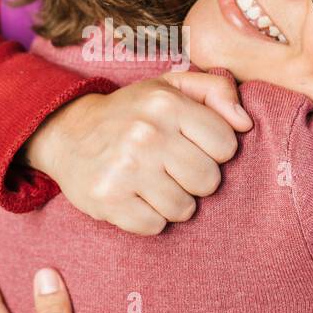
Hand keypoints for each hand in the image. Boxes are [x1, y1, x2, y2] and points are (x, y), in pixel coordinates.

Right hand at [23, 71, 251, 234]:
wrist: (66, 132)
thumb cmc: (130, 112)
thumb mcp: (169, 87)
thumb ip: (216, 90)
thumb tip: (245, 123)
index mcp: (166, 103)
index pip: (226, 145)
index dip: (213, 151)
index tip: (191, 146)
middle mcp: (146, 133)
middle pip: (208, 181)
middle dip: (195, 180)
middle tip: (171, 169)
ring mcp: (125, 168)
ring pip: (184, 208)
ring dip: (174, 202)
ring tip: (153, 184)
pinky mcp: (108, 200)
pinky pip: (154, 226)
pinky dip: (149, 218)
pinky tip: (135, 198)